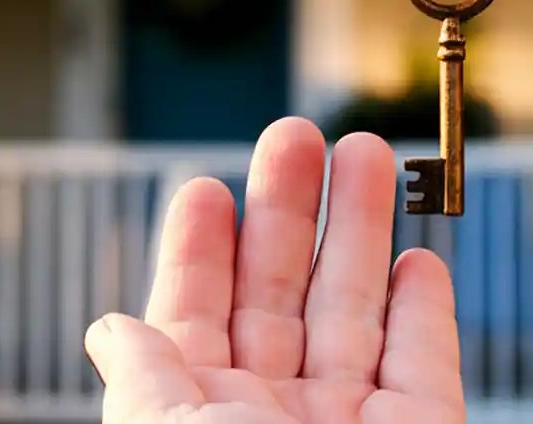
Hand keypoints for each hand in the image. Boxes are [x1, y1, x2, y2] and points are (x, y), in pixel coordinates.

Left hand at [84, 118, 463, 422]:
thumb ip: (144, 381)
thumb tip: (109, 327)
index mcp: (198, 418)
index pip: (196, 315)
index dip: (201, 248)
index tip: (206, 187)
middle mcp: (271, 420)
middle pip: (281, 293)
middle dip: (289, 212)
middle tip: (296, 137)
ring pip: (354, 311)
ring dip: (362, 233)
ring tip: (366, 158)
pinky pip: (422, 365)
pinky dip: (423, 311)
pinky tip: (416, 260)